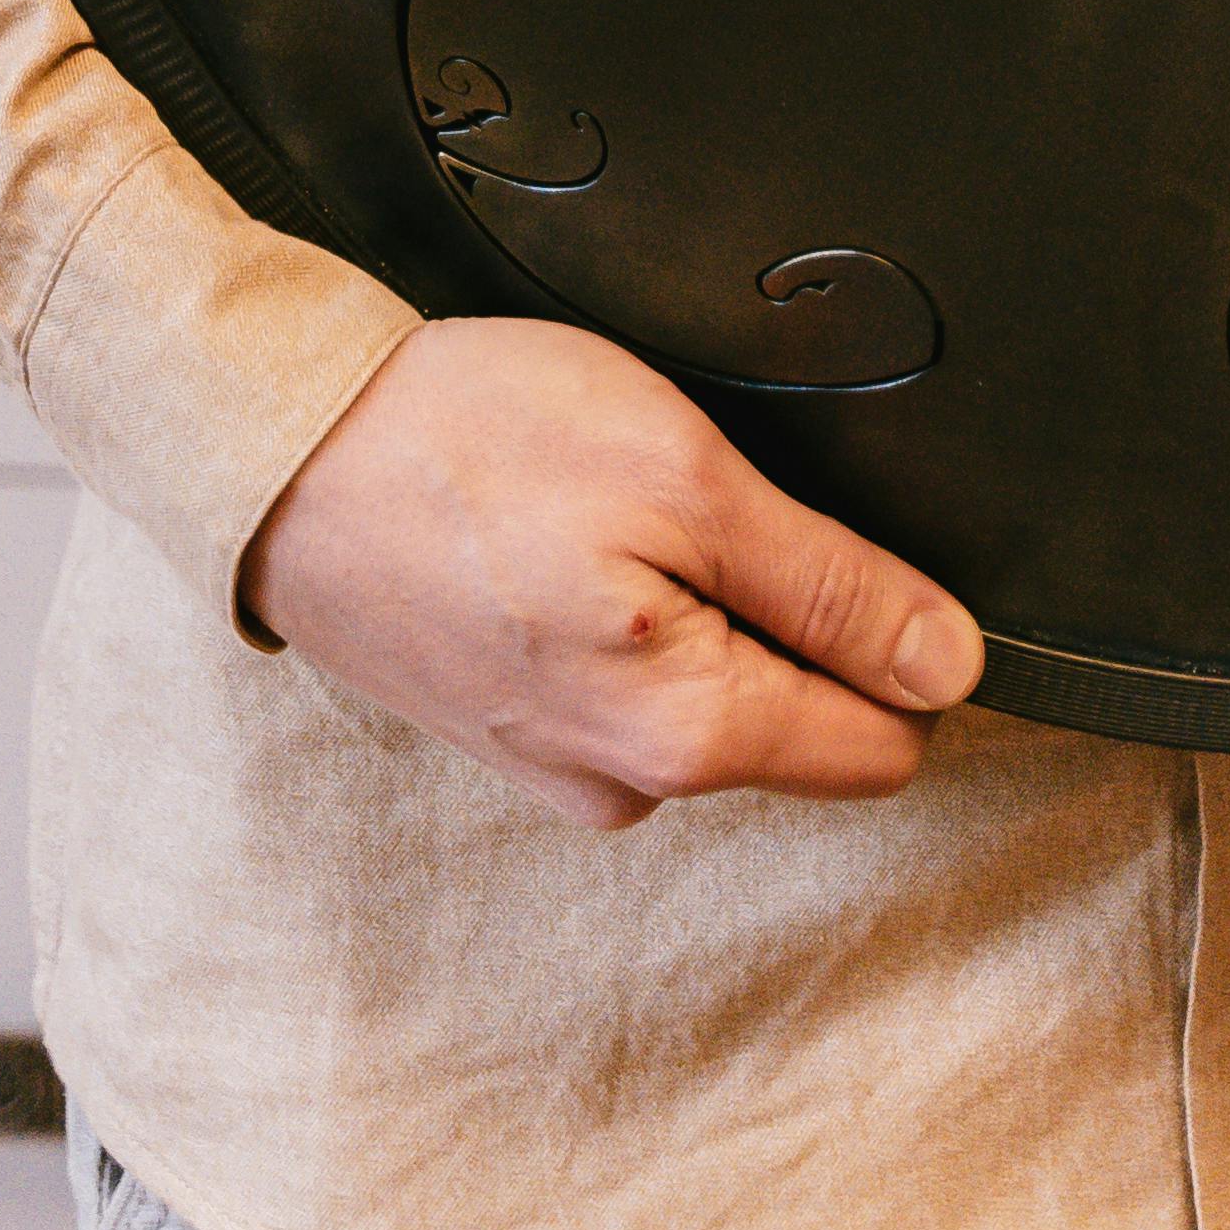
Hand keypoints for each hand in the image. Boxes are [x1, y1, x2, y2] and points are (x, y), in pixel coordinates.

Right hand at [238, 311, 982, 830]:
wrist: (279, 447)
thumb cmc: (470, 441)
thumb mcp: (682, 474)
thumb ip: (827, 582)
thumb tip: (950, 666)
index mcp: (690, 734)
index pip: (881, 742)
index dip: (894, 633)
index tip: (833, 541)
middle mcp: (630, 787)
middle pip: (797, 716)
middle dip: (785, 608)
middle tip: (699, 494)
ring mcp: (562, 768)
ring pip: (709, 692)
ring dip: (696, 598)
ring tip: (613, 501)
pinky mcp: (513, 729)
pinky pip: (626, 680)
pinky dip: (620, 605)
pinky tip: (565, 530)